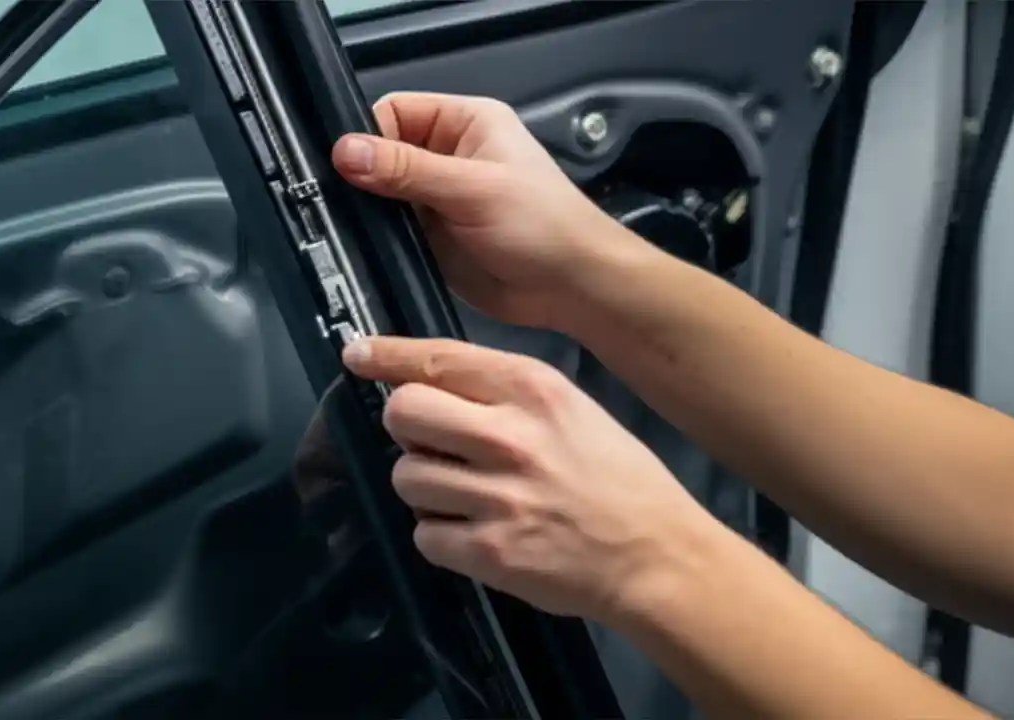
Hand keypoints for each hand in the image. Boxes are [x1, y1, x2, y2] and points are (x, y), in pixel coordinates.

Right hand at [332, 92, 630, 329]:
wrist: (571, 286)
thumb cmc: (540, 224)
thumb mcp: (472, 188)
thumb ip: (407, 170)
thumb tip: (345, 151)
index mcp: (464, 122)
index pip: (394, 112)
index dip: (366, 135)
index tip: (342, 166)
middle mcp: (446, 155)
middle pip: (381, 153)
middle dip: (358, 175)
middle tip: (328, 199)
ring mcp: (436, 198)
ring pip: (380, 194)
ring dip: (363, 209)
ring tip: (338, 225)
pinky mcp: (430, 237)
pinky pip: (389, 230)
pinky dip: (374, 237)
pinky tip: (354, 247)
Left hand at [341, 335, 718, 621]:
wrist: (657, 557)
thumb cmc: (617, 478)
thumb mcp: (570, 409)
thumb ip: (503, 393)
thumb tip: (430, 383)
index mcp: (531, 389)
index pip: (436, 360)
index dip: (385, 356)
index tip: (357, 355)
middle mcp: (509, 436)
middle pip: (402, 412)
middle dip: (406, 428)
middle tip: (432, 444)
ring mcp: (496, 496)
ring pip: (405, 476)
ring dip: (425, 487)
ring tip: (465, 496)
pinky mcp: (488, 551)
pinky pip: (424, 535)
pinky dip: (441, 537)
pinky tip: (475, 533)